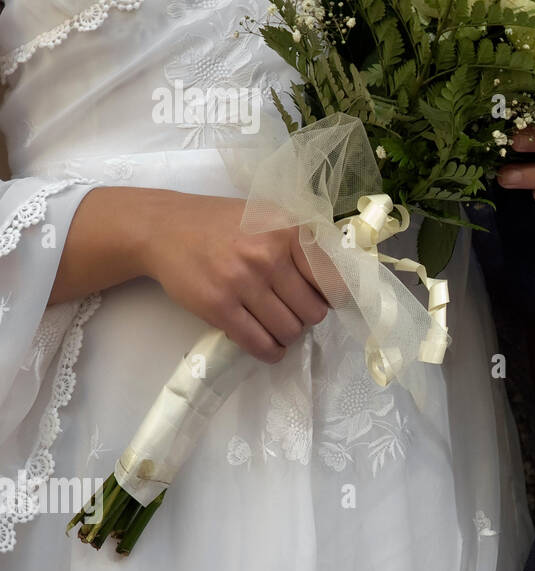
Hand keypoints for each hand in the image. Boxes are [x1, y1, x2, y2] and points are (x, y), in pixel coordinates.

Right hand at [140, 192, 329, 362]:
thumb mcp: (270, 218)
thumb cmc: (223, 224)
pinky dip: (270, 352)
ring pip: (288, 330)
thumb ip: (302, 243)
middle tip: (295, 312)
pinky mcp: (218, 307)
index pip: (331, 279)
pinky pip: (257, 342)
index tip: (324, 300)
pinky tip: (270, 348)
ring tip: (279, 327)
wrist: (164, 228)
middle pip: (313, 311)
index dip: (332, 297)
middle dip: (308, 318)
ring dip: (288, 335)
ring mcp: (243, 283)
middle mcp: (269, 256)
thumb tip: (334, 282)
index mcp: (289, 231)